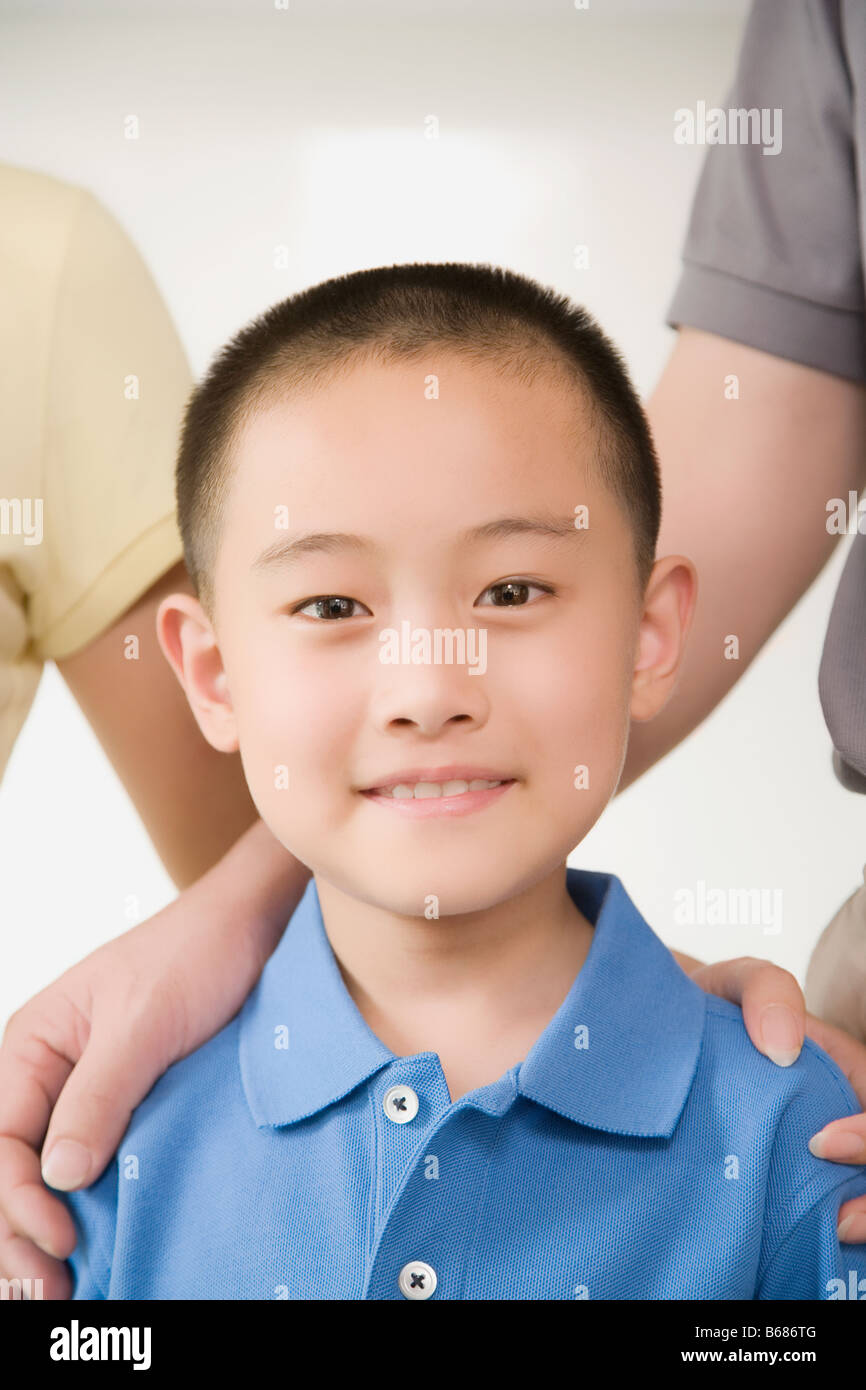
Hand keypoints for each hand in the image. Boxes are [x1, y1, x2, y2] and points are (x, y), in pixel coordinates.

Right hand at [0, 831, 308, 1298]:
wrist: (254, 926)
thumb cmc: (196, 955)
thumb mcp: (145, 1023)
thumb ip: (99, 1096)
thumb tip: (60, 1178)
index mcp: (34, 1043)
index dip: (17, 1201)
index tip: (61, 1241)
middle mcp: (48, 1071)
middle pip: (11, 1168)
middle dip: (19, 1233)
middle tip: (51, 1292)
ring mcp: (85, 1091)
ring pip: (45, 1175)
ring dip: (44, 1231)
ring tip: (62, 1288)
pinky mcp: (125, 1105)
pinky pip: (90, 1162)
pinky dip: (85, 1207)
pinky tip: (96, 1245)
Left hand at [676, 952, 865, 1242]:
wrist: (655, 1038)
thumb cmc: (706, 1008)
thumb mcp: (735, 981)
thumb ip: (766, 989)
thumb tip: (783, 1047)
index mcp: (842, 1072)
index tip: (820, 1142)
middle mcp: (837, 1116)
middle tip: (838, 1218)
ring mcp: (811, 1156)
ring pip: (854, 1193)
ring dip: (860, 1218)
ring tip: (828, 1231)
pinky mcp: (780, 1186)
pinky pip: (815, 1216)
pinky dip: (819, 1232)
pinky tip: (792, 1244)